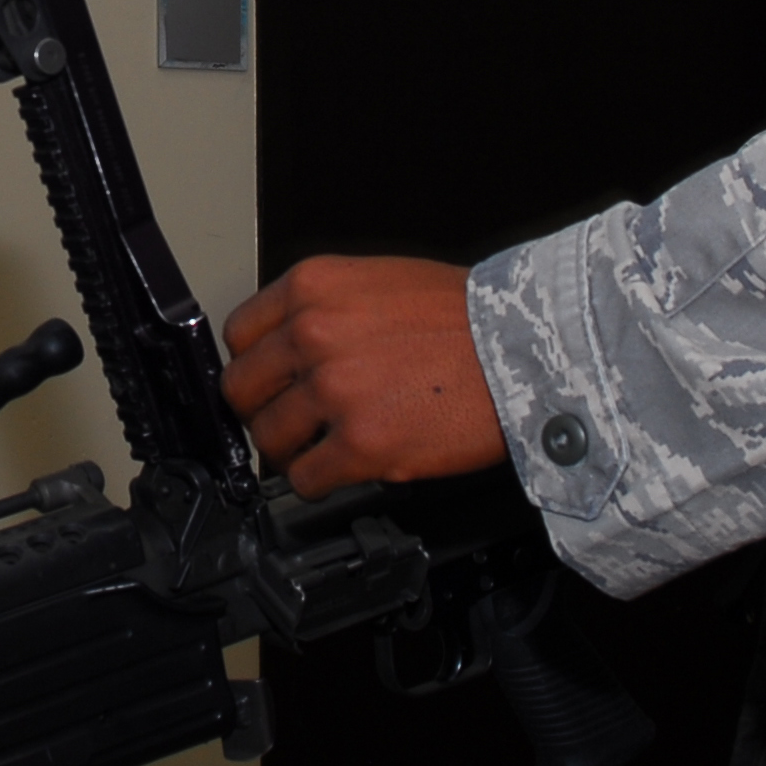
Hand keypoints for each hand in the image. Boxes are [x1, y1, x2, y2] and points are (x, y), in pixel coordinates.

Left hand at [221, 256, 506, 495]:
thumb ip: (325, 310)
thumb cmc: (468, 317)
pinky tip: (340, 471)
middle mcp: (313, 333)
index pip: (239, 335)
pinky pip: (305, 478)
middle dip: (263, 411)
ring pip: (269, 439)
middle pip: (242, 390)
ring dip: (290, 451)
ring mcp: (334, 390)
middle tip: (288, 423)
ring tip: (319, 450)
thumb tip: (289, 348)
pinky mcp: (360, 443)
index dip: (254, 366)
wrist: (525, 348)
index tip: (267, 383)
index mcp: (313, 287)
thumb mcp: (379, 283)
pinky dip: (317, 482)